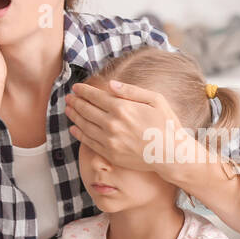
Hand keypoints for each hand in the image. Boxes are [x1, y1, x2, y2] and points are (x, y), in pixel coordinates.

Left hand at [65, 79, 189, 177]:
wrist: (171, 154)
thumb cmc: (166, 125)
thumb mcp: (155, 100)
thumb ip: (131, 91)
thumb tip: (111, 84)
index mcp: (123, 108)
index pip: (96, 97)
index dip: (84, 91)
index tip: (76, 87)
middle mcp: (112, 124)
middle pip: (87, 110)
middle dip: (76, 101)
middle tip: (69, 97)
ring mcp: (109, 140)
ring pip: (84, 125)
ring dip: (74, 116)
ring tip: (68, 109)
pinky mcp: (110, 153)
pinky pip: (89, 142)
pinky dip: (79, 134)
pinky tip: (74, 128)